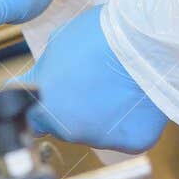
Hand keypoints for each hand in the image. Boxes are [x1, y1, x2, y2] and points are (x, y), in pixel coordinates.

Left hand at [29, 4, 166, 152]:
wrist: (148, 40)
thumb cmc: (102, 35)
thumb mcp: (58, 45)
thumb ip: (46, 72)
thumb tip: (42, 80)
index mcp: (42, 104)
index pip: (30, 115)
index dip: (42, 103)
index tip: (52, 95)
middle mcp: (66, 129)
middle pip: (63, 125)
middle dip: (72, 108)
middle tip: (93, 82)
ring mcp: (99, 139)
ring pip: (95, 132)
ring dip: (101, 115)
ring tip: (117, 86)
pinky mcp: (131, 143)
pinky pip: (126, 135)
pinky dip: (129, 121)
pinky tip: (135, 98)